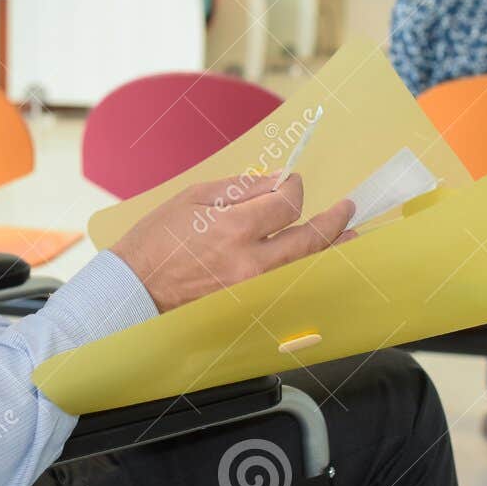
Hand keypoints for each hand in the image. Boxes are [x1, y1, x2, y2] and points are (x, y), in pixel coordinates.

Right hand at [112, 173, 355, 312]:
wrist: (134, 289)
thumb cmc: (156, 240)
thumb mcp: (193, 198)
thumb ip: (239, 188)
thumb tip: (276, 181)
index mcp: (234, 228)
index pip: (286, 205)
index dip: (294, 188)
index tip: (291, 182)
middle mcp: (250, 261)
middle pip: (309, 240)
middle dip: (334, 221)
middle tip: (348, 210)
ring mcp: (252, 288)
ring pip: (306, 266)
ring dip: (332, 249)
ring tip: (352, 237)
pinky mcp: (249, 304)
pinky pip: (288, 285)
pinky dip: (308, 272)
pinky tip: (320, 264)